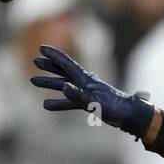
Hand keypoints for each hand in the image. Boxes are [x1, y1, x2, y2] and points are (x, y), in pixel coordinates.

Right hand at [31, 45, 154, 137]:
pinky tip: (47, 105)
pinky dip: (59, 102)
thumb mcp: (95, 102)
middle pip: (63, 71)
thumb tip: (63, 87)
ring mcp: (86, 92)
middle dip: (49, 66)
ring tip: (34, 80)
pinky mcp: (88, 103)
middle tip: (35, 61)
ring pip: (63, 85)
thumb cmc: (114, 107)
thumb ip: (79, 95)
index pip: (67, 64)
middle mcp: (85, 82)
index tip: (41, 48)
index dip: (54, 56)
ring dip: (50, 83)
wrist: (129, 115)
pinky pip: (69, 102)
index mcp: (86, 79)